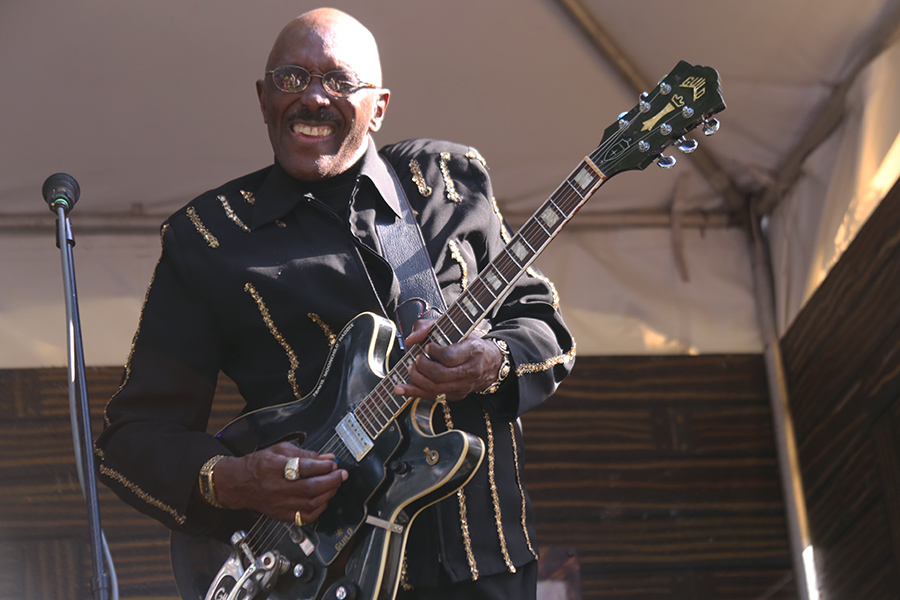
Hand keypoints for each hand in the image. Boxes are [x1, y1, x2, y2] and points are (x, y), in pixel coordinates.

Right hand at [211, 442, 346, 523]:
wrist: (238, 483)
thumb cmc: (258, 465)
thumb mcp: (280, 450)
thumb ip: (305, 454)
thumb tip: (326, 458)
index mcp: (275, 467)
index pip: (304, 468)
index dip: (322, 466)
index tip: (333, 463)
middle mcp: (277, 487)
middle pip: (310, 487)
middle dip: (331, 481)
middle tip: (342, 475)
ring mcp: (279, 504)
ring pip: (310, 503)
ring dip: (328, 494)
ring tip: (335, 485)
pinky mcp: (281, 515)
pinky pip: (304, 517)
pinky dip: (318, 509)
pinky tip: (324, 500)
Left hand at [392, 319, 502, 400]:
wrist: (489, 362)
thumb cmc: (467, 342)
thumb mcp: (452, 327)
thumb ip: (427, 326)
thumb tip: (411, 339)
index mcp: (472, 350)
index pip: (449, 356)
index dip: (433, 352)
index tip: (428, 347)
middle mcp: (470, 370)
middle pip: (440, 375)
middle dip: (422, 367)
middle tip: (416, 359)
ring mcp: (464, 386)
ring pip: (436, 389)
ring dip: (417, 380)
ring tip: (411, 369)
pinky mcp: (457, 395)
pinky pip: (434, 397)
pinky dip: (415, 393)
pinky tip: (402, 388)